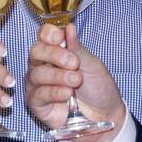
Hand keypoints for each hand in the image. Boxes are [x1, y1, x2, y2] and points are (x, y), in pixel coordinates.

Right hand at [26, 22, 125, 141]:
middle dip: (54, 55)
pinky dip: (54, 92)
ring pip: (37, 73)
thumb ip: (77, 48)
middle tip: (74, 63)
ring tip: (77, 81)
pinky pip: (38, 94)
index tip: (61, 38)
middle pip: (36, 51)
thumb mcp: (92, 64)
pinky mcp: (37, 103)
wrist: (104, 114)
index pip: (43, 35)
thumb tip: (69, 27)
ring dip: (58, 76)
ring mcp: (37, 84)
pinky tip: (67, 94)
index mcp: (55, 51)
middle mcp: (42, 65)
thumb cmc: (98, 87)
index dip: (49, 34)